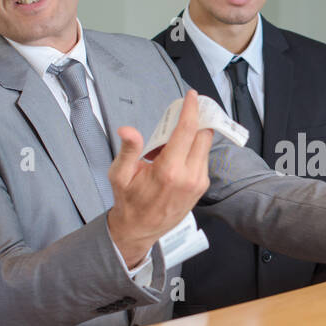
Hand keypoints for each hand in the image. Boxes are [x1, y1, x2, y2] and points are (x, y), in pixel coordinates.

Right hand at [105, 90, 213, 266]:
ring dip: (193, 137)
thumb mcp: (120, 175)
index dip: (192, 109)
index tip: (193, 96)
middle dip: (197, 120)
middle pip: (203, 135)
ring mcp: (198, 183)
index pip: (187, 131)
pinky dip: (193, 151)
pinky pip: (203, 160)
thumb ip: (128, 150)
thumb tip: (128, 130)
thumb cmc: (129, 201)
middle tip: (183, 112)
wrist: (140, 229)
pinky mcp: (201, 187)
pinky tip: (175, 157)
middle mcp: (189, 176)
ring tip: (169, 144)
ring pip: (204, 147)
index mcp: (169, 170)